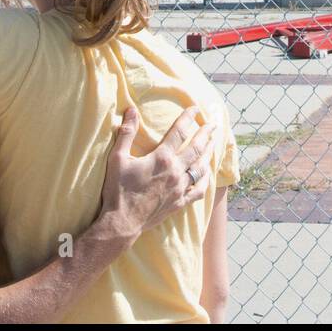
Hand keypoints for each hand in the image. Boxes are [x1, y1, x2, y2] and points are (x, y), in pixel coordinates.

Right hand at [98, 106, 215, 238]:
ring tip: (213, 144)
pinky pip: (199, 190)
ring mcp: (180, 188)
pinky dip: (205, 180)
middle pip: (196, 148)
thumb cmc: (118, 189)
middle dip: (206, 133)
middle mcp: (175, 171)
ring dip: (208, 154)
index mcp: (161, 158)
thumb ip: (126, 133)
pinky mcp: (180, 202)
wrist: (122, 222)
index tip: (195, 108)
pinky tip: (208, 175)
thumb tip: (131, 110)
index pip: (179, 132)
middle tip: (214, 123)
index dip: (188, 117)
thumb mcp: (117, 158)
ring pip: (201, 167)